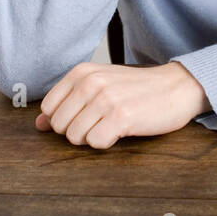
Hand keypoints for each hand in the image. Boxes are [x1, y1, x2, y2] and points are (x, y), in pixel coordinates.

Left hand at [36, 61, 208, 147]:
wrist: (177, 87)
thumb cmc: (136, 89)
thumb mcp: (99, 85)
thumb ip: (67, 102)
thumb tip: (39, 125)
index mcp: (81, 72)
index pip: (48, 109)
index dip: (64, 120)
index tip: (85, 116)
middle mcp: (91, 82)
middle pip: (60, 126)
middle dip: (77, 132)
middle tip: (100, 122)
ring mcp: (105, 99)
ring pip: (75, 137)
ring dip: (93, 138)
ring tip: (112, 125)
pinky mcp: (121, 117)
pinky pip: (96, 143)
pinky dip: (107, 143)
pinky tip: (121, 131)